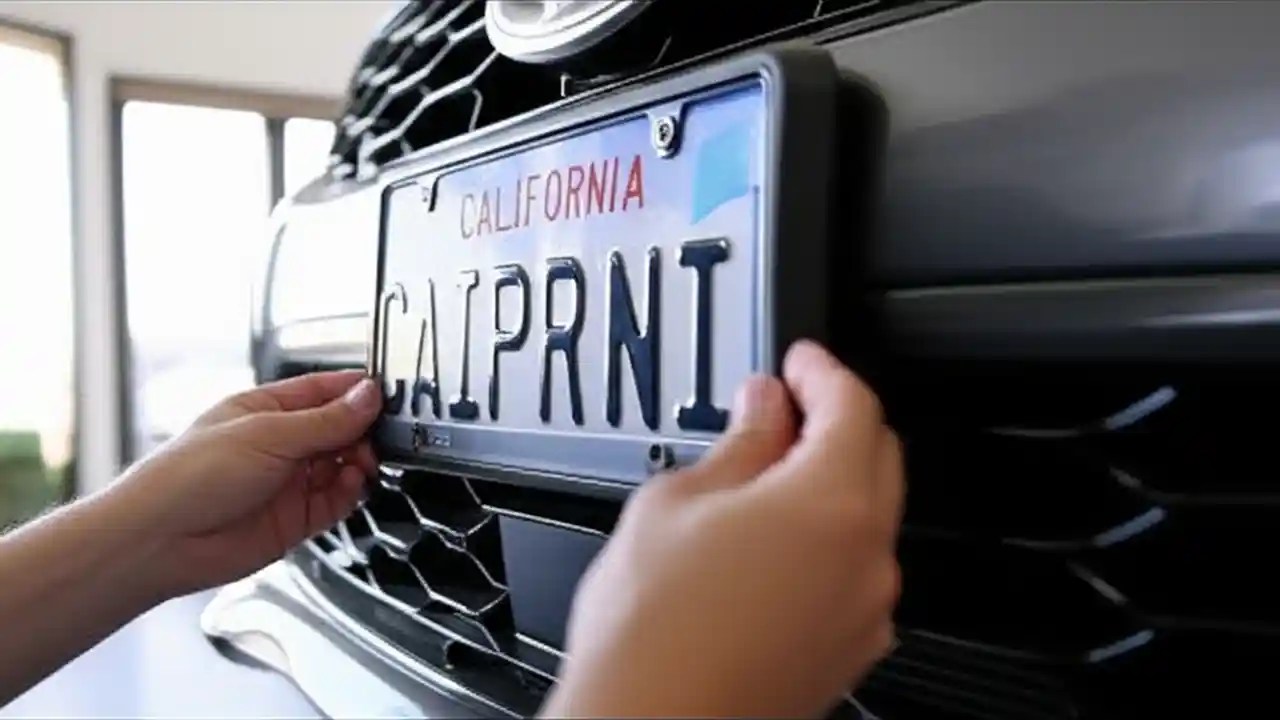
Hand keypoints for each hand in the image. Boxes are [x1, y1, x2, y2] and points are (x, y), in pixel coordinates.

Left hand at [101, 370, 381, 598]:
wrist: (161, 541)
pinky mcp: (294, 519)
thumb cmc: (188, 478)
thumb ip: (324, 421)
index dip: (356, 392)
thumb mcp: (266, 435)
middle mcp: (278, 445)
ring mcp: (287, 482)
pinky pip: (336, 502)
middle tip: (379, 434)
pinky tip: (351, 485)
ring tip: (363, 463)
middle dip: (363, 431)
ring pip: (342, 466)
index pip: (323, 391)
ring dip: (359, 463)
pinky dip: (350, 493)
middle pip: (339, 429)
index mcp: (264, 411)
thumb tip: (366, 397)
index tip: (385, 394)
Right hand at [542, 341, 903, 718]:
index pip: (853, 404)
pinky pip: (851, 574)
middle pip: (877, 457)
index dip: (821, 369)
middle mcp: (867, 559)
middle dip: (834, 420)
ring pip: (866, 519)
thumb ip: (737, 443)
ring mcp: (864, 612)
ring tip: (758, 480)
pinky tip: (765, 546)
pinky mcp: (847, 652)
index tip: (799, 360)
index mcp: (833, 504)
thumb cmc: (653, 634)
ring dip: (828, 484)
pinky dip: (823, 543)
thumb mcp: (676, 502)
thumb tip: (761, 407)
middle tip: (780, 407)